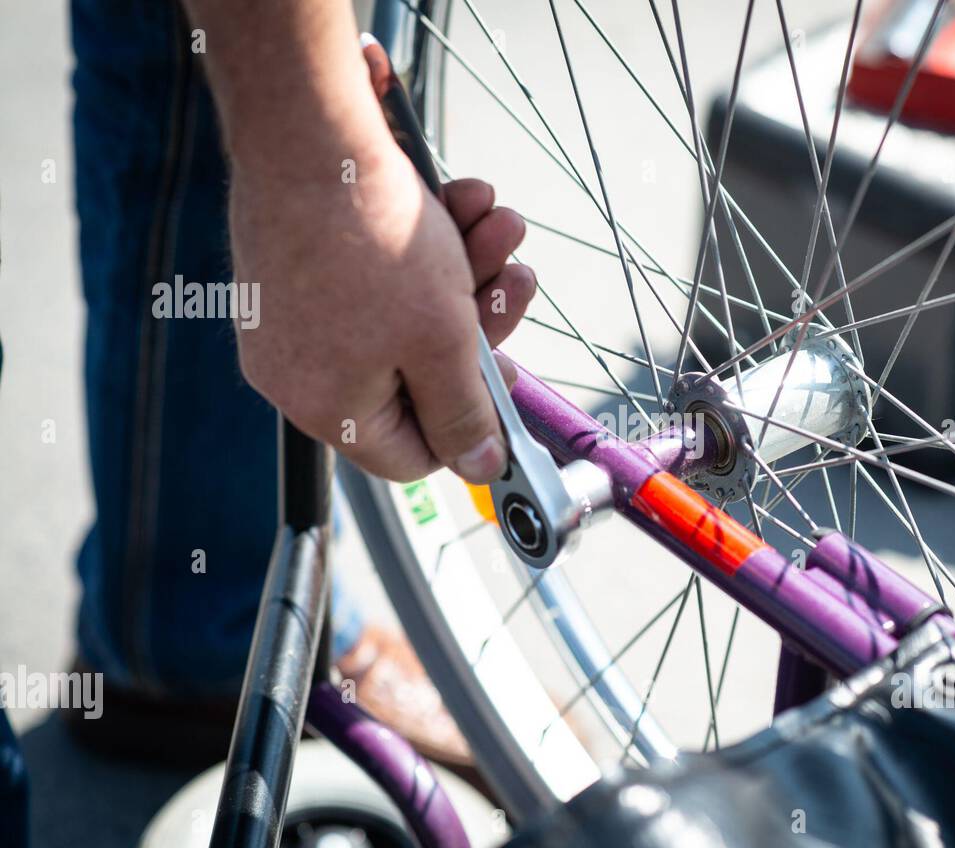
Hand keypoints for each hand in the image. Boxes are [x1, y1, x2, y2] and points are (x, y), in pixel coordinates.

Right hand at [229, 141, 534, 482]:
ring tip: (498, 223)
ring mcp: (295, 313)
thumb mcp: (441, 345)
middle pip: (416, 373)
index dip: (468, 422)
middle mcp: (301, 368)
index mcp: (328, 407)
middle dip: (478, 320)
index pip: (411, 452)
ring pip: (406, 313)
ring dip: (466, 268)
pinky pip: (377, 274)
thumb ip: (463, 414)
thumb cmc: (370, 240)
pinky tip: (461, 200)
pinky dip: (427, 241)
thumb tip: (479, 467)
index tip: (503, 377)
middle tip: (516, 280)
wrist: (310, 129)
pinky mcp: (301, 264)